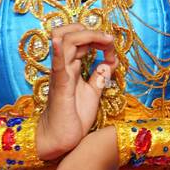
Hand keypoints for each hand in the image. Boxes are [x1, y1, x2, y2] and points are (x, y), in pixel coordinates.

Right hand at [38, 25, 117, 160]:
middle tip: (109, 39)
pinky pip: (57, 65)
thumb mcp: (93, 92)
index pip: (79, 40)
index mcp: (71, 67)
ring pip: (64, 42)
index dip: (97, 37)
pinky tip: (57, 42)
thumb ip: (99, 77)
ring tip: (105, 40)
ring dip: (87, 36)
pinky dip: (57, 51)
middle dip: (92, 30)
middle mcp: (64, 66)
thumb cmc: (74, 116)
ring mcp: (60, 74)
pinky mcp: (60, 86)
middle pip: (69, 34)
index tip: (112, 45)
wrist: (61, 139)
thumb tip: (109, 62)